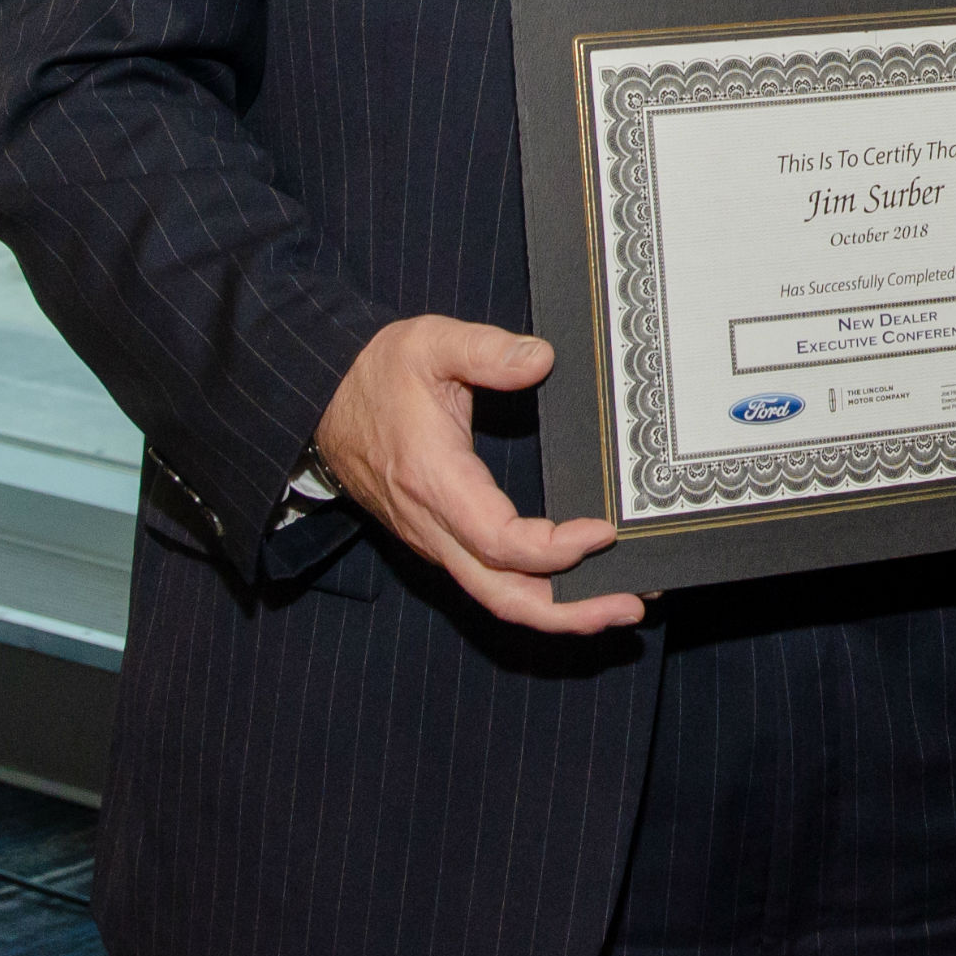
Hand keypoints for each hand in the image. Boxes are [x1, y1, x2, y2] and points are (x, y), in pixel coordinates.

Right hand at [313, 315, 647, 634]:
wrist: (323, 401)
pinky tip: (577, 584)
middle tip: (632, 604)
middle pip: (503, 595)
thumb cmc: (377, 374)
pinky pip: (489, 581)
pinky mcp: (441, 540)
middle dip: (568, 611)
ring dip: (558, 611)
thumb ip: (486, 350)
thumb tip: (541, 359)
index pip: (499, 541)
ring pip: (497, 596)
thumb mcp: (429, 343)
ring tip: (618, 604)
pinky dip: (536, 593)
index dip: (554, 548)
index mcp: (434, 482)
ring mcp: (435, 540)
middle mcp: (433, 526)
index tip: (603, 531)